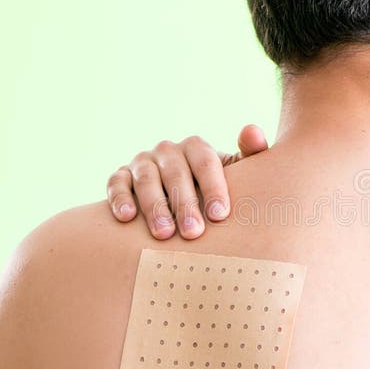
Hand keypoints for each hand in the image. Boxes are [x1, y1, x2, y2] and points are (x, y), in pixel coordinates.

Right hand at [106, 124, 267, 238]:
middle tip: (194, 233)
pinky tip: (127, 218)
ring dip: (154, 207)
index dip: (213, 187)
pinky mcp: (120, 176)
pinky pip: (116, 183)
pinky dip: (119, 198)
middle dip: (185, 204)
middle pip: (175, 173)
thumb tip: (253, 132)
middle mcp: (168, 150)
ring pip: (146, 180)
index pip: (205, 162)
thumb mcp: (237, 173)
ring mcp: (142, 162)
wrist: (185, 199)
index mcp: (196, 147)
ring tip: (164, 235)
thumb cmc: (217, 190)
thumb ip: (251, 153)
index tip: (220, 215)